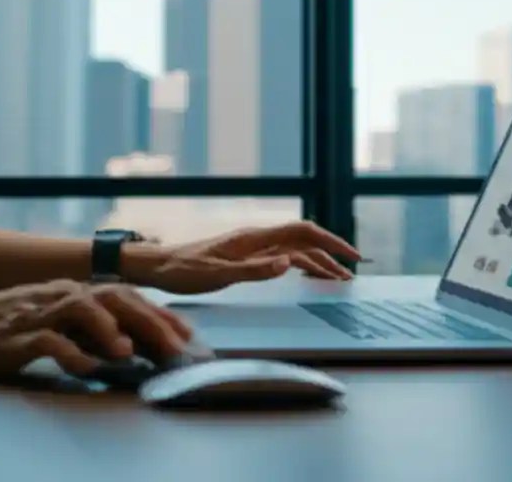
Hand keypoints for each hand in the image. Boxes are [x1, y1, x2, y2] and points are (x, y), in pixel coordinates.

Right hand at [0, 280, 194, 378]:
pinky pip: (45, 341)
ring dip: (108, 329)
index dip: (159, 314)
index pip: (126, 297)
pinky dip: (67, 353)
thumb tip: (133, 347)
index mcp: (72, 292)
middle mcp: (60, 295)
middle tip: (175, 347)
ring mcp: (36, 312)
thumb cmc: (4, 328)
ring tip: (128, 352)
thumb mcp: (53, 325)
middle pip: (113, 298)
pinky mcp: (12, 335)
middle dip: (149, 321)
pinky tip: (84, 368)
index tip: (188, 336)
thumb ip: (87, 331)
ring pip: (81, 309)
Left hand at [127, 221, 362, 294]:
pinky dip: (301, 267)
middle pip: (305, 240)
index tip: (351, 257)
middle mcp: (257, 238)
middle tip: (353, 273)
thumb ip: (254, 270)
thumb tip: (289, 264)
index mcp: (254, 237)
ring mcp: (252, 247)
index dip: (331, 241)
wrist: (158, 266)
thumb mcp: (217, 274)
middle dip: (331, 253)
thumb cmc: (183, 271)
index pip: (303, 232)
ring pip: (295, 250)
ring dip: (318, 263)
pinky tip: (308, 276)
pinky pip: (282, 258)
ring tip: (338, 279)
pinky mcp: (246, 257)